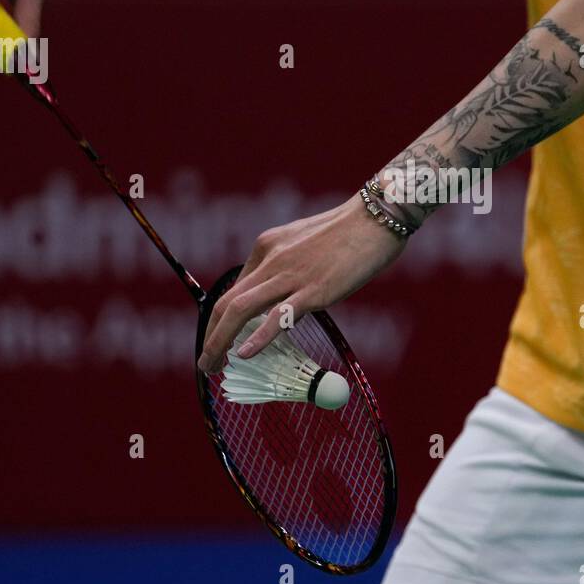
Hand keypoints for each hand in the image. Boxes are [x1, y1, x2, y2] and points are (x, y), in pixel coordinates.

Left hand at [197, 195, 406, 371]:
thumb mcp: (306, 243)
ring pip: (240, 310)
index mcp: (267, 246)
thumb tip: (285, 301)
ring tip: (212, 366)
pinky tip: (244, 354)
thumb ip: (290, 267)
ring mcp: (290, 275)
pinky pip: (278, 316)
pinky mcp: (313, 290)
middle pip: (227, 303)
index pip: (235, 290)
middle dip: (212, 337)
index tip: (220, 342)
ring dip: (220, 342)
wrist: (376, 217)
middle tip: (207, 363)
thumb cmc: (350, 230)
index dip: (222, 321)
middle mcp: (271, 259)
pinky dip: (257, 337)